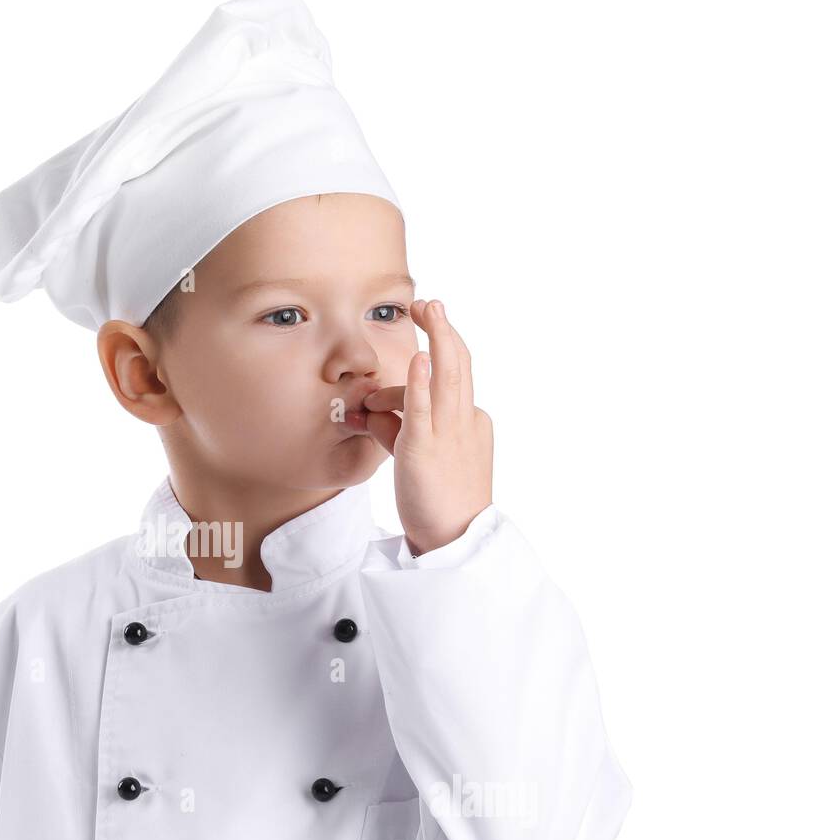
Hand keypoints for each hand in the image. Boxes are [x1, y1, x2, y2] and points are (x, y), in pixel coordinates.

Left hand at [363, 298, 492, 555]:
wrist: (452, 537)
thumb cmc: (435, 500)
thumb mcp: (413, 456)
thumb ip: (395, 429)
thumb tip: (371, 413)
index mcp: (468, 420)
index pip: (450, 378)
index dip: (440, 347)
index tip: (431, 323)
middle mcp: (463, 421)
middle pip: (458, 364)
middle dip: (444, 329)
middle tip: (429, 303)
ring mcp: (447, 434)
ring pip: (447, 377)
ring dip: (439, 338)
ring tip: (429, 310)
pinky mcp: (425, 451)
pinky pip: (423, 412)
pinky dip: (421, 384)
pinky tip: (420, 360)